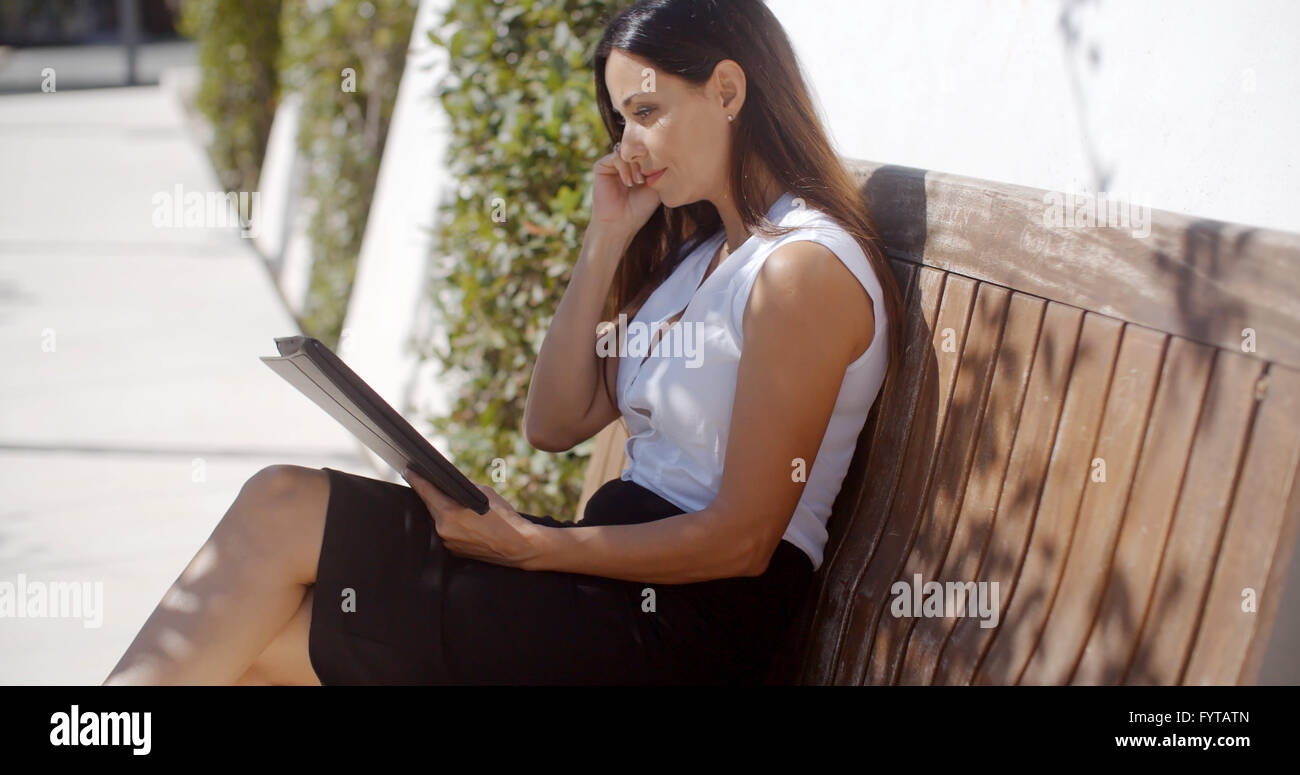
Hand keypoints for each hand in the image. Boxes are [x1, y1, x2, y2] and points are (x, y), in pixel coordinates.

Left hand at [402, 467, 541, 569]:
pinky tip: (459, 518)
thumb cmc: (505, 518)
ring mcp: (448, 543)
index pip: (426, 492)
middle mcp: (444, 530)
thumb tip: (450, 484)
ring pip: (438, 520)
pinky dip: (450, 523)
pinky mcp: (454, 551)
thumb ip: (463, 487)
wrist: (519, 545)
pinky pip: (447, 532)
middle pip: (431, 506)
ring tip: (449, 500)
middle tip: (427, 481)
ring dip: (441, 510)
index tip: (408, 471)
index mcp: (449, 513)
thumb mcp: (484, 494)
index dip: (417, 480)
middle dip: (430, 494)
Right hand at [591, 144, 661, 238]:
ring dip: (635, 165)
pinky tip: (628, 182)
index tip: (658, 169)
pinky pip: (615, 155)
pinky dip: (624, 167)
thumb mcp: (655, 185)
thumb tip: (661, 148)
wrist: (622, 222)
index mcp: (636, 167)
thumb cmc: (640, 208)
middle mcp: (624, 164)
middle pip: (636, 148)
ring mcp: (612, 165)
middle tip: (646, 178)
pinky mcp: (601, 167)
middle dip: (644, 160)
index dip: (653, 156)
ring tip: (638, 182)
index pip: (645, 150)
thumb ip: (657, 166)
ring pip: (627, 151)